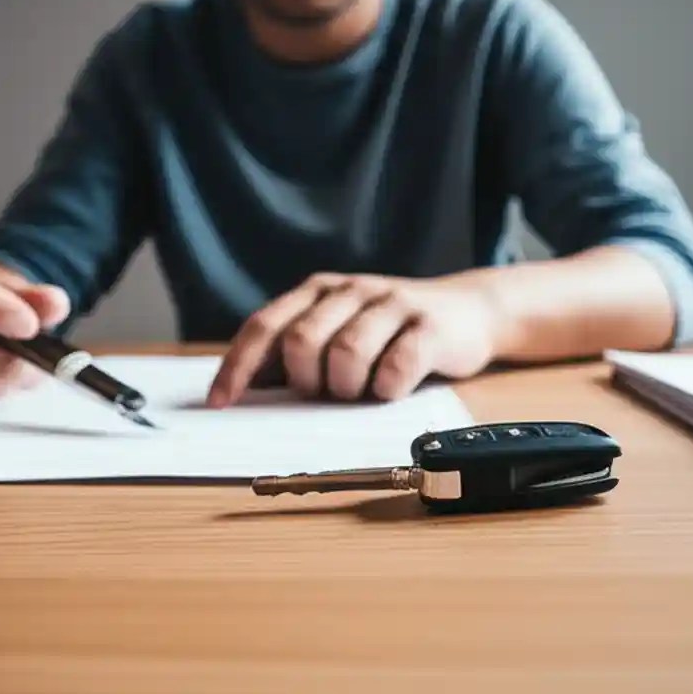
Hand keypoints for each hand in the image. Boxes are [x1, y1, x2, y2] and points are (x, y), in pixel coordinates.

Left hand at [207, 272, 502, 406]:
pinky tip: (392, 390)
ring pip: (346, 354)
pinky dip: (387, 389)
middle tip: (327, 396)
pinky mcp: (429, 324)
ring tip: (363, 391)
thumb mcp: (339, 334)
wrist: (471, 312)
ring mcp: (391, 303)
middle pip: (301, 343)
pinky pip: (396, 366)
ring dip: (348, 389)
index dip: (238, 367)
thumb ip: (297, 356)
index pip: (264, 327)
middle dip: (307, 383)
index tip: (221, 403)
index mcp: (317, 292)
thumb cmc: (392, 334)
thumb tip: (245, 391)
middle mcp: (350, 290)